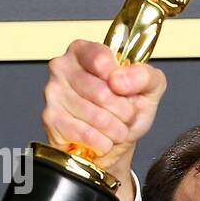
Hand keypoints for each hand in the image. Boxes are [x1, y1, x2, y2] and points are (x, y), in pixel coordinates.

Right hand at [41, 40, 167, 200]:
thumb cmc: (127, 114)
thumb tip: (124, 78)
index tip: (120, 82)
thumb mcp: (150, 93)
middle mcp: (63, 69)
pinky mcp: (49, 122)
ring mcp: (52, 95)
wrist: (112, 150)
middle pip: (97, 88)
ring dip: (111, 128)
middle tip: (125, 119)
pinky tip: (100, 143)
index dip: (110, 68)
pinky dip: (96, 141)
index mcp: (87, 54)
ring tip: (115, 132)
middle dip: (121, 109)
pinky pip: (77, 131)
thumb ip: (146, 78)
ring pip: (89, 111)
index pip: (93, 50)